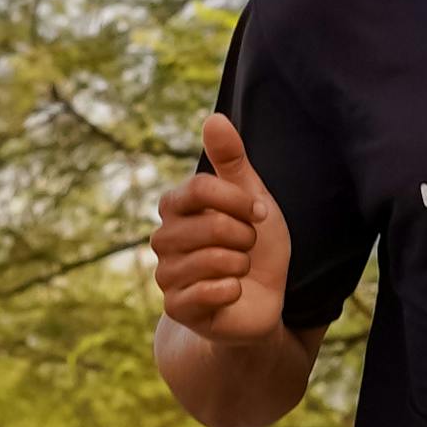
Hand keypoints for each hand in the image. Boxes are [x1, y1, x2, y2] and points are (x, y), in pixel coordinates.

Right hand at [153, 113, 291, 341]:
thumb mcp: (251, 198)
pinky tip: (232, 291)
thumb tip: (214, 117)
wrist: (263, 302)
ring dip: (240, 264)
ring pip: (211, 260)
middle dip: (244, 237)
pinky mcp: (176, 308)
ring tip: (240, 269)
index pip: (198, 188)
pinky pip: (208, 292)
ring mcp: (166, 275)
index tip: (259, 213)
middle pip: (209, 226)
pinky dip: (232, 290)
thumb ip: (232, 161)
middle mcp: (163, 238)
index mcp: (176, 207)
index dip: (238, 201)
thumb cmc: (255, 246)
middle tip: (247, 247)